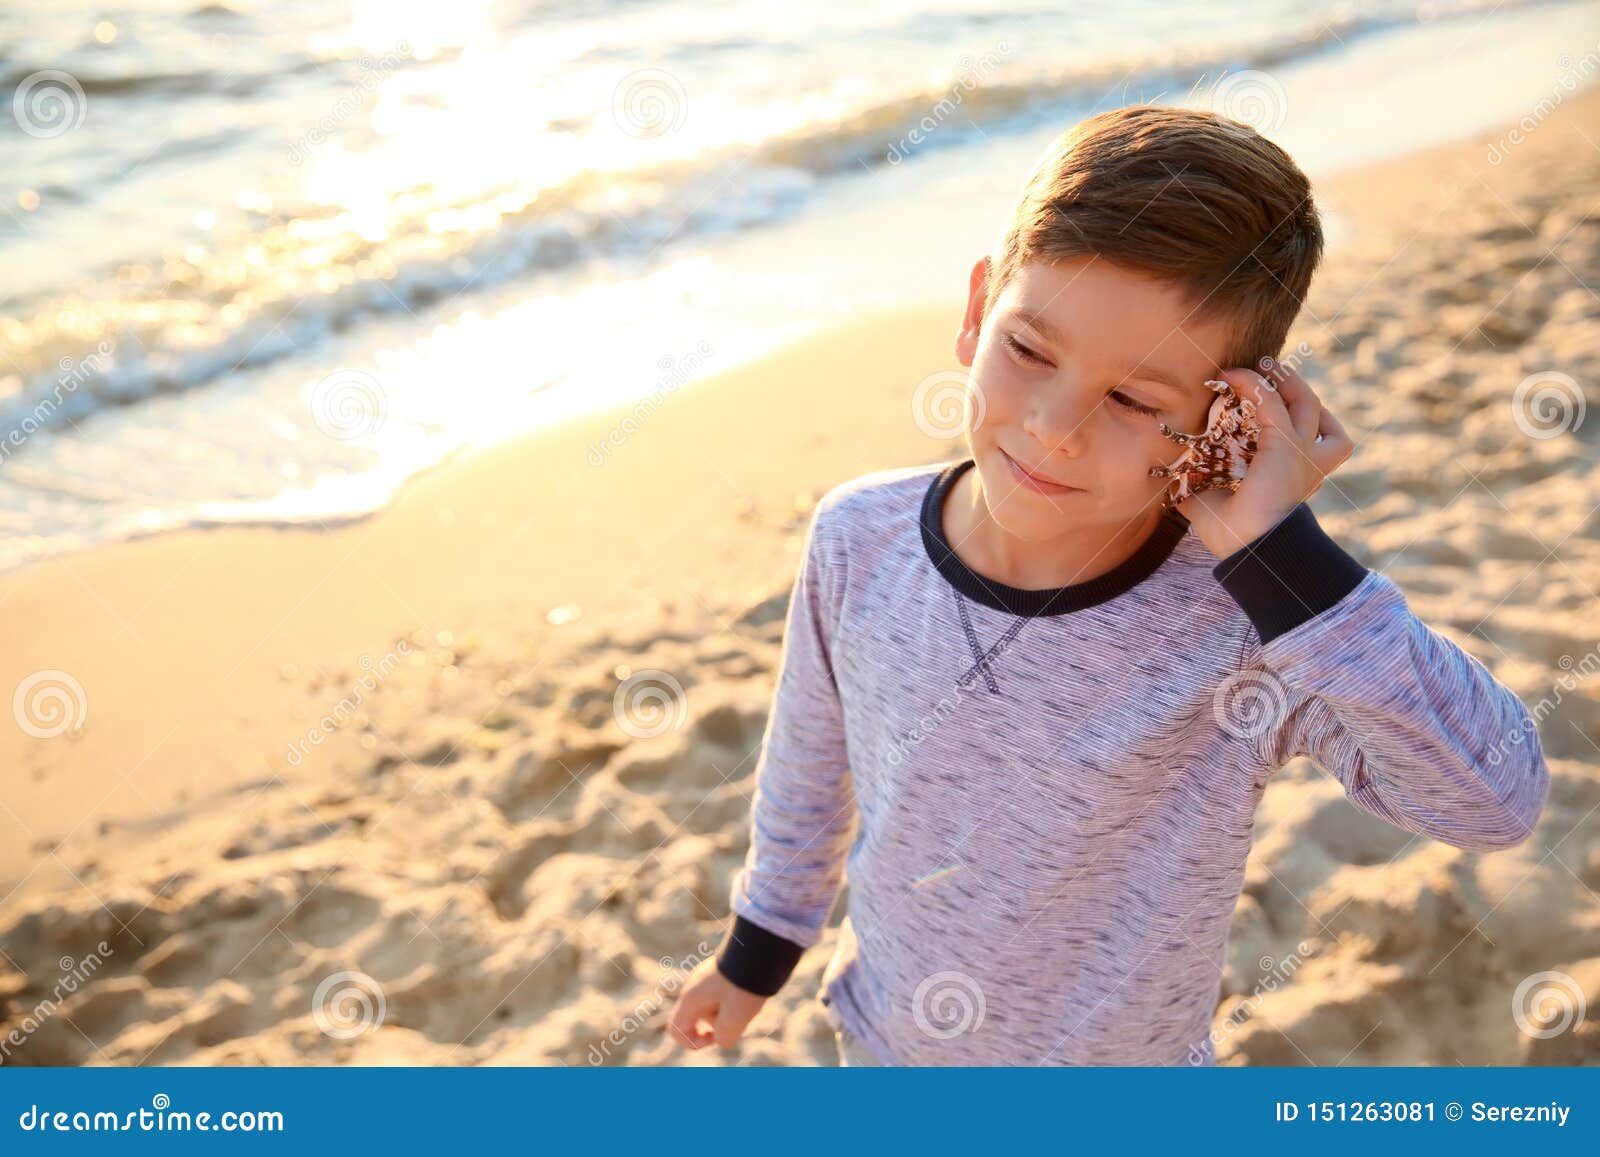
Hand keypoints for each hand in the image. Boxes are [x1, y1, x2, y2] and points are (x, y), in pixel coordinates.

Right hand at [667, 956, 768, 1051]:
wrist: (759, 947)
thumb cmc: (744, 984)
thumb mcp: (736, 1019)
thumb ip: (724, 1037)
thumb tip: (721, 1038)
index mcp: (691, 999)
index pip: (676, 1030)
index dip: (692, 1043)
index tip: (713, 1037)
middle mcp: (694, 987)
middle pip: (698, 1018)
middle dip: (718, 1025)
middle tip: (738, 1015)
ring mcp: (706, 976)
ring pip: (712, 1005)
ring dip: (729, 1011)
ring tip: (748, 999)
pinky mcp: (720, 969)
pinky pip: (723, 992)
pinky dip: (735, 998)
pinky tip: (751, 989)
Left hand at [1176, 364, 1352, 559]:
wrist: (1246, 548)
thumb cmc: (1232, 533)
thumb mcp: (1210, 501)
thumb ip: (1197, 484)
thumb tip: (1171, 477)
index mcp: (1296, 473)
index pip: (1312, 433)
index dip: (1294, 410)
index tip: (1263, 397)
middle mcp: (1307, 461)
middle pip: (1314, 410)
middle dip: (1294, 387)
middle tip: (1268, 370)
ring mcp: (1302, 451)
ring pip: (1306, 401)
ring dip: (1284, 379)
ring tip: (1260, 365)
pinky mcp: (1286, 444)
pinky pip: (1272, 402)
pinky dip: (1254, 384)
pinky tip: (1232, 376)